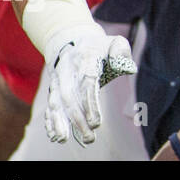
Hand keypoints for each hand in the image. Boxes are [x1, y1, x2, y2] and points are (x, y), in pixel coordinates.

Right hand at [44, 24, 135, 145]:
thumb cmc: (100, 46)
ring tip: (63, 140)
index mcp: (85, 58)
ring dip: (59, 122)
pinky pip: (50, 106)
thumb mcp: (114, 42)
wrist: (71, 40)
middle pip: (70, 97)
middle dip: (77, 119)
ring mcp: (58, 80)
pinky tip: (53, 136)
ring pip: (56, 103)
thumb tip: (129, 69)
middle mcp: (68, 70)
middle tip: (88, 137)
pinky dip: (50, 121)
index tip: (96, 123)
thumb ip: (122, 51)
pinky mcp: (53, 89)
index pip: (87, 83)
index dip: (90, 104)